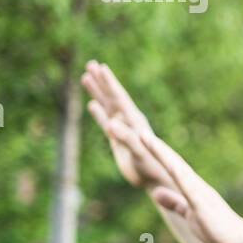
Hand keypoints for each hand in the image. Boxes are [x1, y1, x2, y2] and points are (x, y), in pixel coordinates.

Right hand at [81, 61, 169, 189]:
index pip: (119, 97)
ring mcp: (123, 130)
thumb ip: (126, 138)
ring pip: (108, 106)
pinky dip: (99, 113)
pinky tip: (92, 104)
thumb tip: (110, 123)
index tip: (100, 67)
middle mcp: (129, 121)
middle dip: (102, 81)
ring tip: (86, 77)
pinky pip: (106, 122)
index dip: (109, 82)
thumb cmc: (151, 167)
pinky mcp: (119, 140)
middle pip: (113, 97)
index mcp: (134, 121)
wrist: (157, 179)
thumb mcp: (138, 152)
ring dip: (98, 92)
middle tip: (91, 63)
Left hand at [140, 133, 242, 242]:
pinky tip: (169, 163)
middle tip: (133, 126)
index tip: (139, 134)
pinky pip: (188, 186)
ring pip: (176, 167)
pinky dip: (178, 173)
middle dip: (151, 143)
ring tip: (143, 135)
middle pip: (169, 160)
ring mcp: (199, 191)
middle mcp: (194, 184)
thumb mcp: (189, 213)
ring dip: (159, 151)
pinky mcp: (203, 204)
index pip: (168, 165)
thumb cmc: (217, 228)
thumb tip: (156, 192)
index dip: (154, 149)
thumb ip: (175, 202)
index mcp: (189, 187)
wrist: (240, 240)